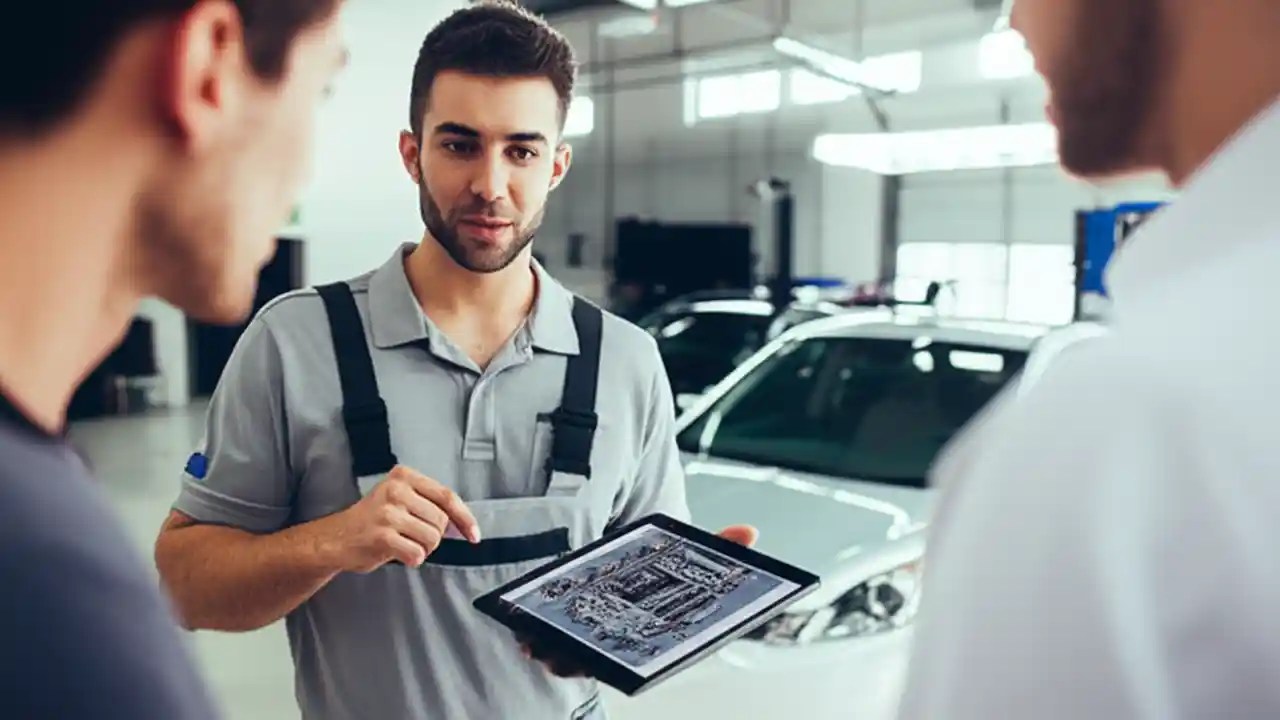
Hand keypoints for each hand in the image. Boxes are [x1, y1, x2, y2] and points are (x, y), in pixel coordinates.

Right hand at [323, 465, 480, 572]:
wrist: (335, 538)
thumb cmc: (372, 521)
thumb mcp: (401, 501)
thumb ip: (430, 506)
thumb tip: (464, 525)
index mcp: (404, 476)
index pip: (447, 496)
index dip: (465, 518)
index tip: (474, 535)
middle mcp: (396, 490)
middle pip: (441, 520)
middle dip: (434, 536)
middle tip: (413, 538)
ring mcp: (388, 512)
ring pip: (432, 538)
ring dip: (424, 549)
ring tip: (404, 544)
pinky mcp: (382, 535)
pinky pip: (417, 554)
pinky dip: (413, 559)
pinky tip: (397, 553)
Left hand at [523, 524, 759, 677]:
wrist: (647, 563)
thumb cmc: (676, 571)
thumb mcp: (696, 555)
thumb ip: (721, 546)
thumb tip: (750, 530)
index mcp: (657, 638)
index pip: (639, 660)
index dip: (620, 664)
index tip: (603, 661)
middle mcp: (627, 644)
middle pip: (600, 662)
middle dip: (577, 661)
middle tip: (558, 653)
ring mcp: (597, 638)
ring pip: (572, 657)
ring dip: (552, 652)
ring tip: (534, 642)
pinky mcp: (573, 627)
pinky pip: (553, 641)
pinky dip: (537, 637)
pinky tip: (523, 628)